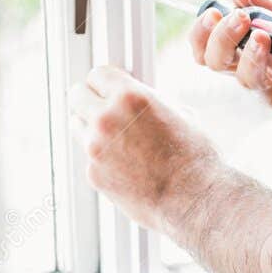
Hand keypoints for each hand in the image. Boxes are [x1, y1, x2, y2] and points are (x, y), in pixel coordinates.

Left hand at [70, 64, 218, 230]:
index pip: (97, 74)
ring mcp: (95, 148)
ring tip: (119, 140)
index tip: (108, 88)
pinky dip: (101, 158)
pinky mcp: (92, 173)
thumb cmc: (194, 157)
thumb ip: (148, 100)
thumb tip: (135, 97)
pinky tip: (125, 165)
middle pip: (76, 95)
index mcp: (129, 97)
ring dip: (92, 128)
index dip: (106, 82)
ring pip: (77, 126)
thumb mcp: (178, 112)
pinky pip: (88, 156)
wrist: (194, 198)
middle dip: (90, 100)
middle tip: (103, 107)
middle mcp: (106, 119)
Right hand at [190, 0, 271, 127]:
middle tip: (238, 21)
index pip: (215, 41)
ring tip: (264, 37)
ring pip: (246, 80)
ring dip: (250, 57)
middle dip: (220, 41)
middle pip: (218, 62)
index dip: (205, 29)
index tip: (214, 10)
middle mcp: (261, 68)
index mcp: (257, 41)